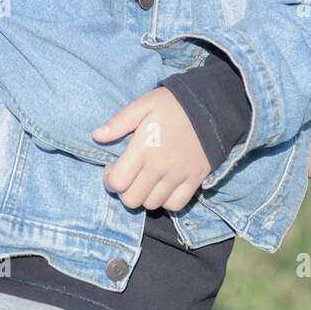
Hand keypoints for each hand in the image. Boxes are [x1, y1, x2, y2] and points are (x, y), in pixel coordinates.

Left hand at [92, 88, 211, 211]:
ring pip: (151, 204)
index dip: (108, 179)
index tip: (112, 168)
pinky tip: (162, 186)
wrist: (213, 106)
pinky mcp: (194, 180)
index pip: (117, 182)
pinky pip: (175, 205)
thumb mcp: (144, 104)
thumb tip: (96, 136)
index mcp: (144, 148)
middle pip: (131, 199)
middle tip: (127, 176)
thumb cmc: (174, 104)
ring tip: (144, 180)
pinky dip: (165, 201)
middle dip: (123, 190)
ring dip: (143, 195)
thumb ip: (119, 121)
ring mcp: (179, 176)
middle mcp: (160, 167)